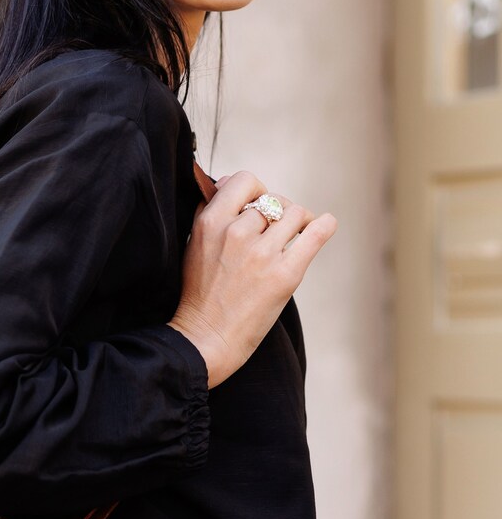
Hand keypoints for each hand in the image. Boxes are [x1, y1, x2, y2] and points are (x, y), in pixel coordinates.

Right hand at [167, 171, 337, 387]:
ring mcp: (262, 254)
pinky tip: (323, 227)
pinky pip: (317, 233)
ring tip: (294, 238)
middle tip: (275, 233)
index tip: (256, 207)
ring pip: (296, 213)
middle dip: (277, 213)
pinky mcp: (285, 274)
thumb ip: (209, 212)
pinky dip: (324, 225)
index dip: (255, 190)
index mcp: (211, 223)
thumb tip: (227, 183)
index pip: (245, 180)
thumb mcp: (193, 245)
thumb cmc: (199, 294)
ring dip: (298, 223)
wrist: (206, 338)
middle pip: (274, 200)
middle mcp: (236, 233)